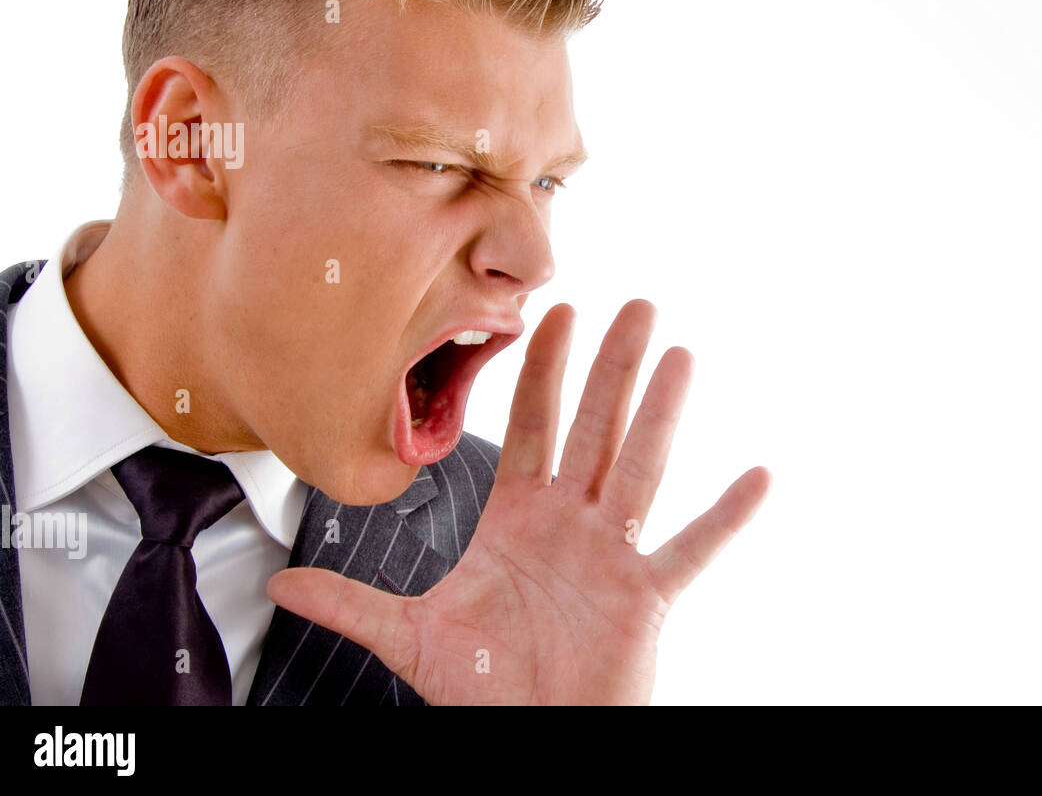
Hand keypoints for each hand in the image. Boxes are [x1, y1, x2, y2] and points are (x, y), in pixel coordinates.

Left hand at [267, 299, 770, 703]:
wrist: (530, 738)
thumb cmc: (482, 689)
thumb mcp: (412, 638)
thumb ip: (353, 602)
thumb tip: (283, 580)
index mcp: (518, 520)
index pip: (532, 427)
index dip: (543, 370)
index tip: (555, 314)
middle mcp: (570, 524)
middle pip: (594, 428)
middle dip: (611, 365)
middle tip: (636, 302)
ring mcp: (611, 555)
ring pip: (639, 468)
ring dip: (661, 412)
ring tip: (681, 355)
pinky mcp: (645, 596)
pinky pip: (690, 549)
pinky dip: (726, 516)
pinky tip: (758, 476)